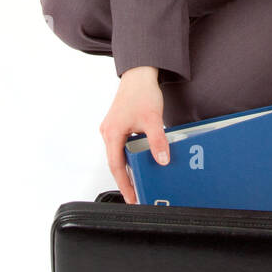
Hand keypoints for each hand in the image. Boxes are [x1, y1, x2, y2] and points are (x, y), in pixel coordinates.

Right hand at [98, 66, 169, 203]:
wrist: (139, 74)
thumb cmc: (141, 92)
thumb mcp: (153, 120)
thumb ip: (157, 142)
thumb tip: (162, 160)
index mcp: (112, 134)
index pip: (117, 167)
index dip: (125, 185)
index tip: (132, 198)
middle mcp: (109, 132)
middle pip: (116, 163)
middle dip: (126, 179)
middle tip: (137, 193)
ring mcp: (112, 128)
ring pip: (118, 154)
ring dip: (128, 167)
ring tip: (139, 180)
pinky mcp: (118, 124)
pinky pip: (121, 146)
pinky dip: (129, 156)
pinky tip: (140, 159)